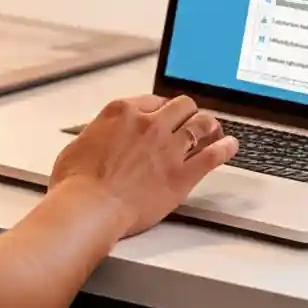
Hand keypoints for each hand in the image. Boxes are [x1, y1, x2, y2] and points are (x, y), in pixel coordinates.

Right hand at [49, 95, 237, 237]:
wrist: (89, 207)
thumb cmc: (76, 184)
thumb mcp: (78, 146)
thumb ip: (97, 137)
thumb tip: (98, 140)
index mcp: (122, 112)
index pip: (153, 100)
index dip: (161, 109)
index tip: (165, 115)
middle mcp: (149, 124)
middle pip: (182, 106)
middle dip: (187, 113)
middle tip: (190, 120)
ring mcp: (168, 148)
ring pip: (201, 124)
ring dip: (209, 125)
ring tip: (214, 129)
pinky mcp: (182, 174)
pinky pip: (213, 155)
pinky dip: (225, 149)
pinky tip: (230, 146)